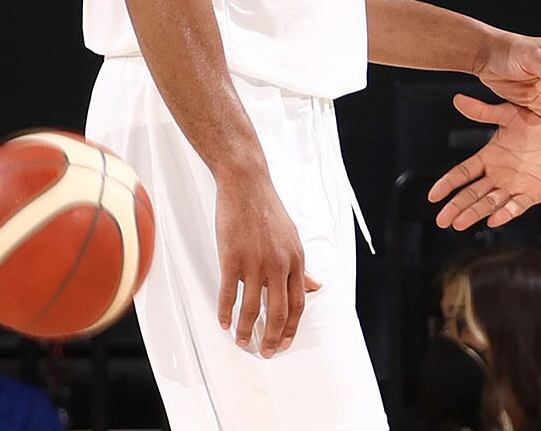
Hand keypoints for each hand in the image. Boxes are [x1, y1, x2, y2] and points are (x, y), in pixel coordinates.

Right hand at [213, 173, 319, 357]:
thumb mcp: (292, 239)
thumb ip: (301, 267)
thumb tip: (315, 286)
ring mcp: (255, 262)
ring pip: (252, 306)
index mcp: (296, 260)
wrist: (247, 187)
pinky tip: (224, 323)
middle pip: (279, 311)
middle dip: (273, 336)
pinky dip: (226, 312)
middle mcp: (279, 264)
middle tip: (266, 352)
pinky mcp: (232, 258)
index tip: (285, 342)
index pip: (298, 302)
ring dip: (246, 329)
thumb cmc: (269, 213)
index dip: (292, 327)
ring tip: (242, 341)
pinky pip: (229, 293)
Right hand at [428, 95, 540, 229]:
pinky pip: (516, 206)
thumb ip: (485, 112)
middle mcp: (498, 175)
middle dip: (456, 206)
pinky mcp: (531, 195)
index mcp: (489, 157)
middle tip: (441, 220)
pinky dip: (505, 213)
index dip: (448, 184)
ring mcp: (513, 186)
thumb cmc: (540, 124)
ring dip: (475, 213)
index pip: (463, 173)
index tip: (433, 196)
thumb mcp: (510, 116)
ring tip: (459, 223)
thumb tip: (458, 100)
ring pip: (489, 203)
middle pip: (472, 194)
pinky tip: (494, 219)